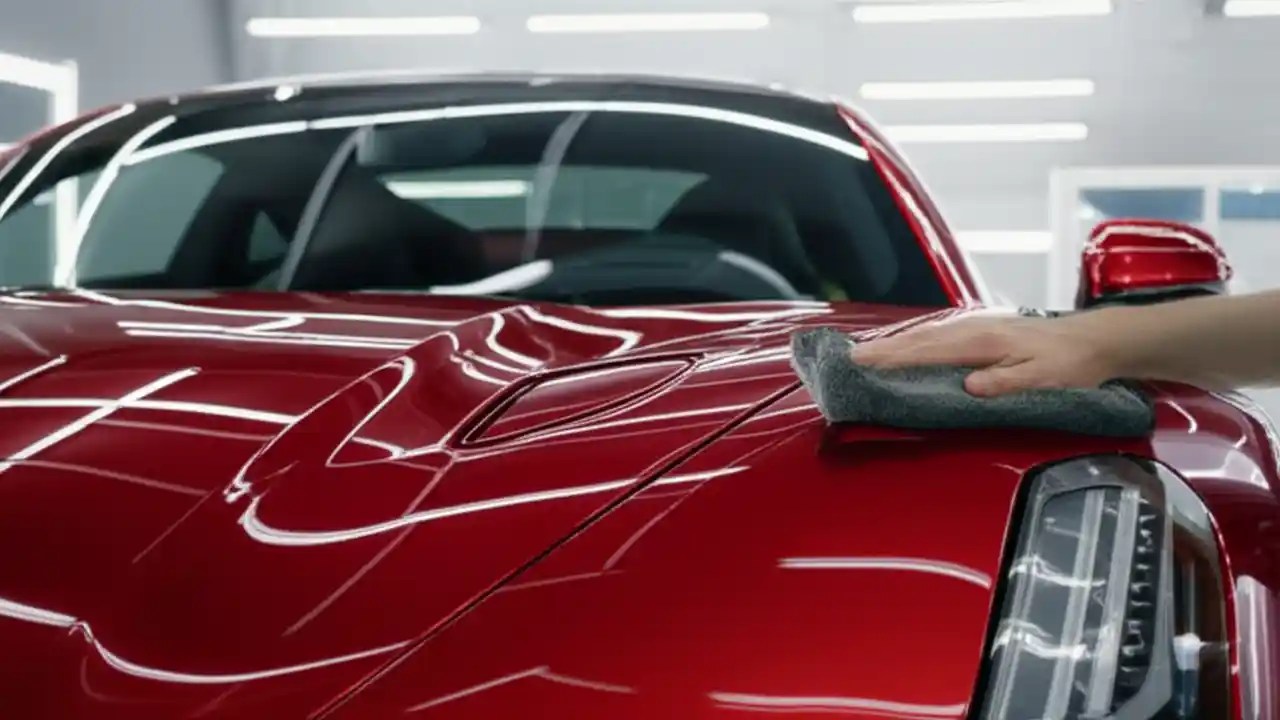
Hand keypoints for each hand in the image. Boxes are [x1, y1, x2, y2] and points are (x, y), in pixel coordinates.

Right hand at [852, 314, 1125, 396]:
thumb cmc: (1068, 363)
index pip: (928, 350)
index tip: (861, 361)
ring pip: (927, 334)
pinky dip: (916, 340)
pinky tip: (908, 346)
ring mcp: (977, 326)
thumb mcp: (1043, 378)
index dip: (893, 357)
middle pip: (919, 339)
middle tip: (849, 357)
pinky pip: (939, 334)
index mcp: (983, 341)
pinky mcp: (982, 330)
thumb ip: (1004, 383)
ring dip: (896, 343)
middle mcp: (974, 328)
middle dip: (884, 348)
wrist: (1092, 340)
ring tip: (867, 353)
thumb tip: (968, 387)